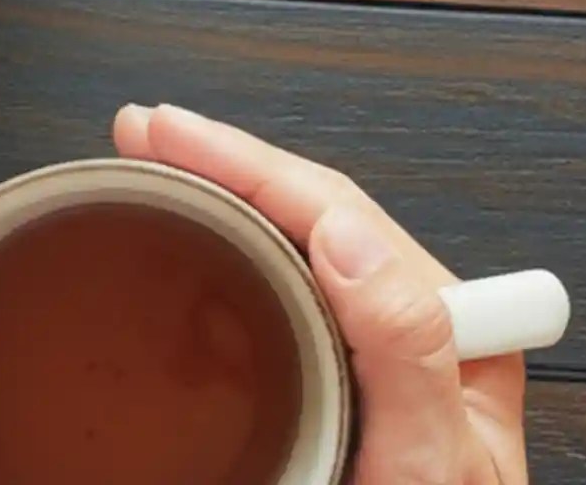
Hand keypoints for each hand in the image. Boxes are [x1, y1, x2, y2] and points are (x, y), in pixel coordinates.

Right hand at [113, 104, 527, 484]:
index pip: (330, 207)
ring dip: (218, 189)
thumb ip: (403, 353)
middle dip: (217, 158)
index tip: (167, 133)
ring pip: (286, 235)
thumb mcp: (424, 460)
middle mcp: (408, 314)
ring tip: (158, 165)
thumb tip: (349, 240)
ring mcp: (369, 337)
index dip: (240, 157)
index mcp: (444, 320)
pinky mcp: (334, 362)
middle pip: (303, 205)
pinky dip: (222, 243)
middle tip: (142, 134)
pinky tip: (192, 236)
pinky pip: (275, 281)